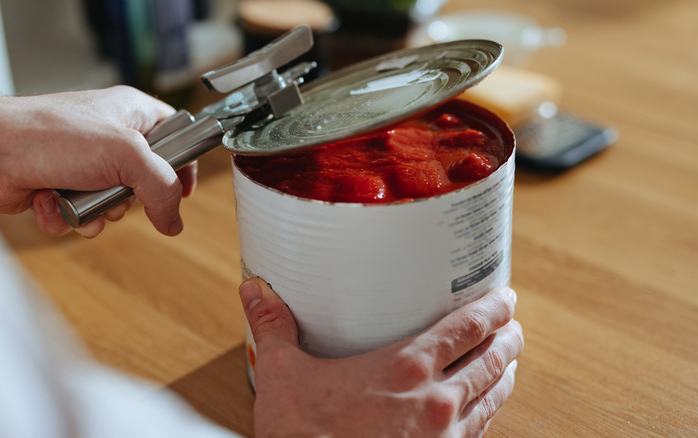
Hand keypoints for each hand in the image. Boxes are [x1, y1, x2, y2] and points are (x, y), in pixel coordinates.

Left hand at [0, 86, 196, 237]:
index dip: (183, 164)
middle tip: (117, 191)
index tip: (184, 190)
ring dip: (97, 212)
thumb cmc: (47, 134)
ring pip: (113, 205)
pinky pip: (81, 216)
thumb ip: (162, 187)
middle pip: (146, 181)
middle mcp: (109, 137)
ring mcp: (83, 163)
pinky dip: (67, 217)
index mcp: (130, 113)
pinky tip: (50, 202)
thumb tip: (174, 219)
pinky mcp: (60, 186)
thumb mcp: (126, 155)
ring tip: (78, 198)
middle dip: (130, 199)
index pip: (175, 136)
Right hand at [238, 279, 522, 437]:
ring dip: (505, 376)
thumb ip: (272, 328)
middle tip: (513, 327)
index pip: (467, 328)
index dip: (493, 309)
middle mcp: (436, 402)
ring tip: (509, 363)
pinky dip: (489, 415)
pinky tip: (484, 411)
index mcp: (406, 368)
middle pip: (492, 361)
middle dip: (508, 339)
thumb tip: (254, 291)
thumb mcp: (281, 375)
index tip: (505, 298)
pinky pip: (479, 434)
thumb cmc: (301, 436)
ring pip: (493, 399)